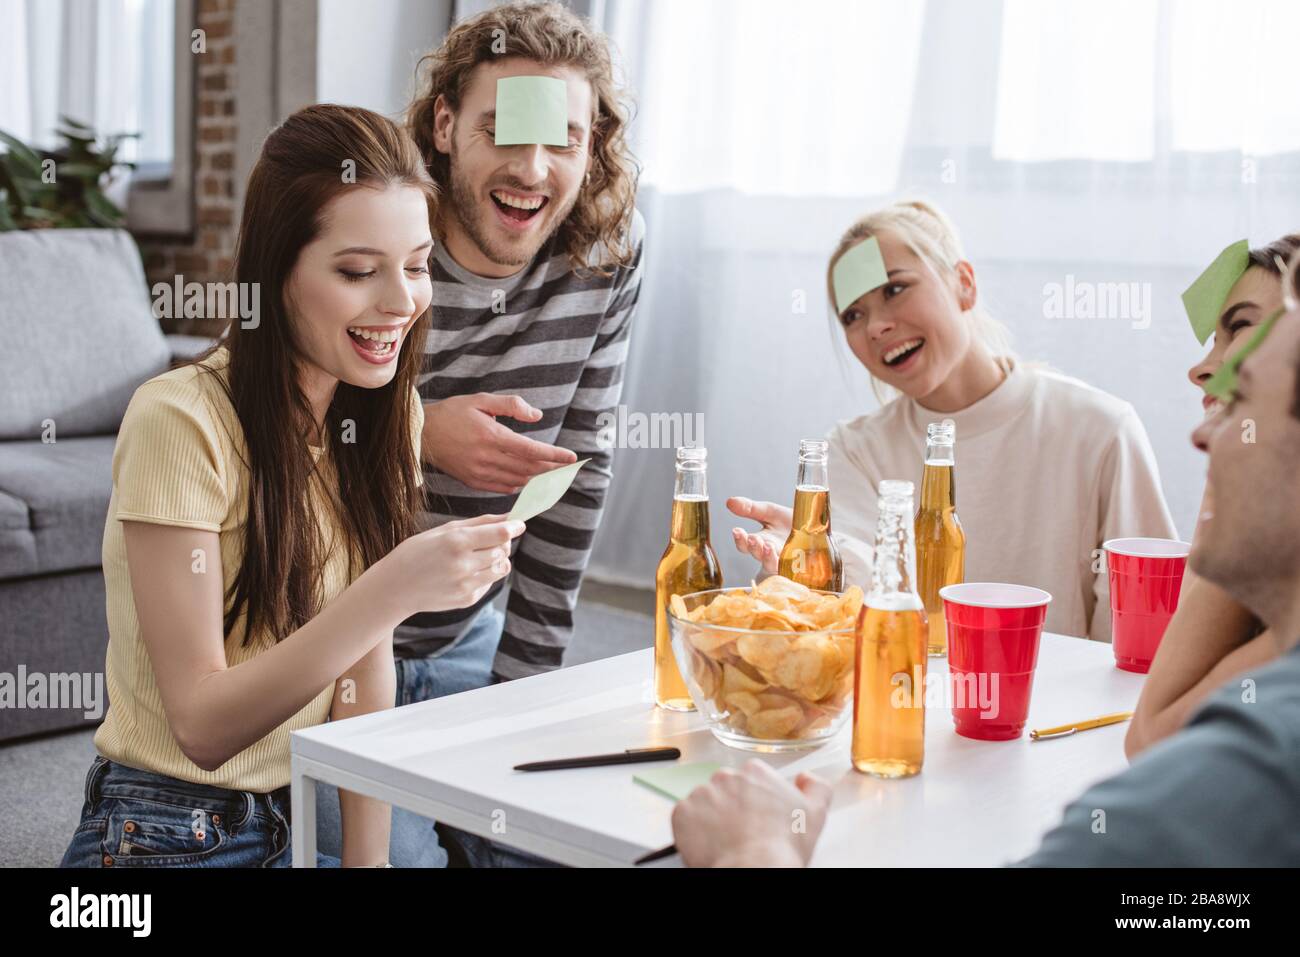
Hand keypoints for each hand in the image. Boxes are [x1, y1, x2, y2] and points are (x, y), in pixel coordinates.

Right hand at [380, 514, 524, 617]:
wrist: (395, 587)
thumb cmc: (417, 552)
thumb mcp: (443, 530)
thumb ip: (479, 523)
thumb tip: (508, 517)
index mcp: (456, 542)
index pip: (500, 534)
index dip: (514, 527)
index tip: (519, 523)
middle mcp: (463, 564)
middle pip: (503, 550)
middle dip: (502, 543)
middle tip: (488, 540)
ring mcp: (465, 585)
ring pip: (501, 568)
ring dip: (496, 560)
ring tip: (477, 556)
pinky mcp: (467, 600)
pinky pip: (489, 583)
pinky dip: (484, 575)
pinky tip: (464, 573)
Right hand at [422, 394, 577, 493]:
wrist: (421, 434)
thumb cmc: (452, 413)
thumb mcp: (481, 400)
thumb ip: (511, 405)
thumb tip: (537, 415)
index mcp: (491, 436)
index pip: (531, 449)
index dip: (554, 455)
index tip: (571, 457)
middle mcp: (487, 457)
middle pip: (528, 468)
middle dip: (552, 470)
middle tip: (569, 470)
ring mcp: (479, 473)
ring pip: (518, 480)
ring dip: (539, 480)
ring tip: (556, 478)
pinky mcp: (472, 481)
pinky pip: (502, 487)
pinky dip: (519, 485)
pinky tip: (530, 482)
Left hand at [672, 760, 831, 867]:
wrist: (755, 868)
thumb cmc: (782, 846)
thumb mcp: (815, 814)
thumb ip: (816, 787)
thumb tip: (806, 777)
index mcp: (755, 772)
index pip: (750, 781)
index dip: (754, 802)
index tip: (757, 818)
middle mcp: (726, 776)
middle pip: (726, 790)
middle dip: (731, 808)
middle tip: (742, 831)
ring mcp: (701, 793)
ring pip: (705, 803)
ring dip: (712, 819)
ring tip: (726, 840)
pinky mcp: (682, 812)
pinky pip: (685, 818)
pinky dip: (694, 831)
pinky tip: (710, 844)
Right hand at [726, 496, 792, 576]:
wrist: (817, 528)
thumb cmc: (791, 522)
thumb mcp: (770, 512)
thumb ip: (751, 508)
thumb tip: (729, 501)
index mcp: (761, 541)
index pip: (745, 545)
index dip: (740, 540)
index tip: (737, 531)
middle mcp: (771, 554)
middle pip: (757, 555)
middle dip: (754, 547)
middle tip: (753, 539)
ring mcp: (785, 561)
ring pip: (772, 564)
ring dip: (768, 557)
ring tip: (768, 546)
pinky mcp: (800, 565)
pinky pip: (792, 568)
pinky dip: (788, 564)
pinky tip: (788, 557)